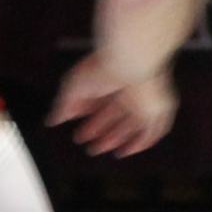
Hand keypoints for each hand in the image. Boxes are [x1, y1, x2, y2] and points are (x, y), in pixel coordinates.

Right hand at [49, 52, 177, 156]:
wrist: (131, 60)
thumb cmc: (105, 65)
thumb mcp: (74, 86)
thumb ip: (63, 105)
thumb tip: (52, 120)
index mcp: (112, 78)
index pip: (101, 102)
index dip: (89, 118)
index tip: (79, 132)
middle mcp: (130, 89)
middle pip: (115, 115)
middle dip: (100, 131)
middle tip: (89, 145)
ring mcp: (146, 99)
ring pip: (132, 124)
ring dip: (116, 138)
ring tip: (100, 149)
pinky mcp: (159, 107)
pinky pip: (153, 130)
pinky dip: (139, 143)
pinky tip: (126, 151)